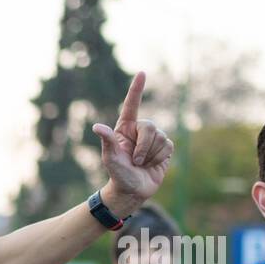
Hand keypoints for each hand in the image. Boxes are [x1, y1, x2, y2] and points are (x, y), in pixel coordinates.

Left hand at [92, 72, 172, 214]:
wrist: (132, 191)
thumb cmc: (117, 174)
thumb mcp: (110, 159)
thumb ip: (107, 141)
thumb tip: (97, 127)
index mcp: (124, 129)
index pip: (131, 106)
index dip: (136, 90)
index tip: (142, 73)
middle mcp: (139, 130)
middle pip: (149, 126)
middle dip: (143, 146)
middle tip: (135, 161)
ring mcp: (153, 138)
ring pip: (160, 137)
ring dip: (150, 155)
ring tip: (141, 164)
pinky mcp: (164, 147)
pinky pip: (168, 146)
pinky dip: (159, 158)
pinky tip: (152, 164)